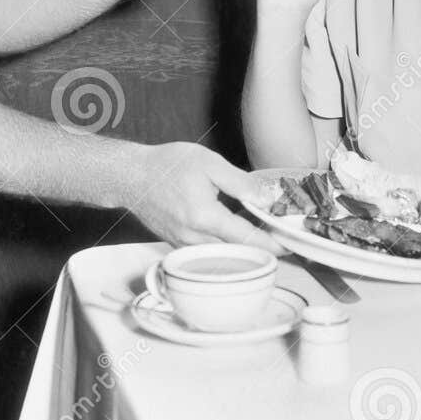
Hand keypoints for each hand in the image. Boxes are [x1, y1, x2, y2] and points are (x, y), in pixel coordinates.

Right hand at [123, 142, 281, 250]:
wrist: (132, 176)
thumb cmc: (167, 165)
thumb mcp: (209, 163)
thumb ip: (240, 182)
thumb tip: (265, 199)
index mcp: (204, 216)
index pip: (246, 238)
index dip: (271, 244)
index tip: (289, 245)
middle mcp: (193, 237)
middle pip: (237, 253)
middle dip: (261, 249)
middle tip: (280, 240)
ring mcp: (183, 245)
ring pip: (222, 256)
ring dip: (243, 250)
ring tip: (260, 234)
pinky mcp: (178, 245)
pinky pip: (208, 252)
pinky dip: (225, 247)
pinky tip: (234, 232)